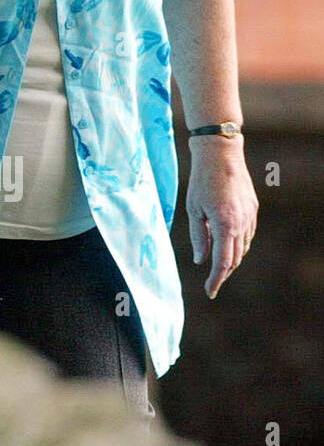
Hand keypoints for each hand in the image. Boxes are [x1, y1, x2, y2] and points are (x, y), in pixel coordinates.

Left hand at [186, 135, 257, 298]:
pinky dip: (238, 245)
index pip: (223, 261)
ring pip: (243, 247)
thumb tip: (201, 261)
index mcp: (225, 224)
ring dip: (231, 259)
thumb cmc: (201, 180)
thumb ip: (198, 237)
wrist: (221, 153)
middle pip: (235, 258)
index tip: (209, 291)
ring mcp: (250, 216)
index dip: (216, 279)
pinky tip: (228, 246)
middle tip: (212, 284)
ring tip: (218, 268)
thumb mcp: (193, 209)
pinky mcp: (253, 209)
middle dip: (223, 273)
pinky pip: (247, 234)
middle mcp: (242, 223)